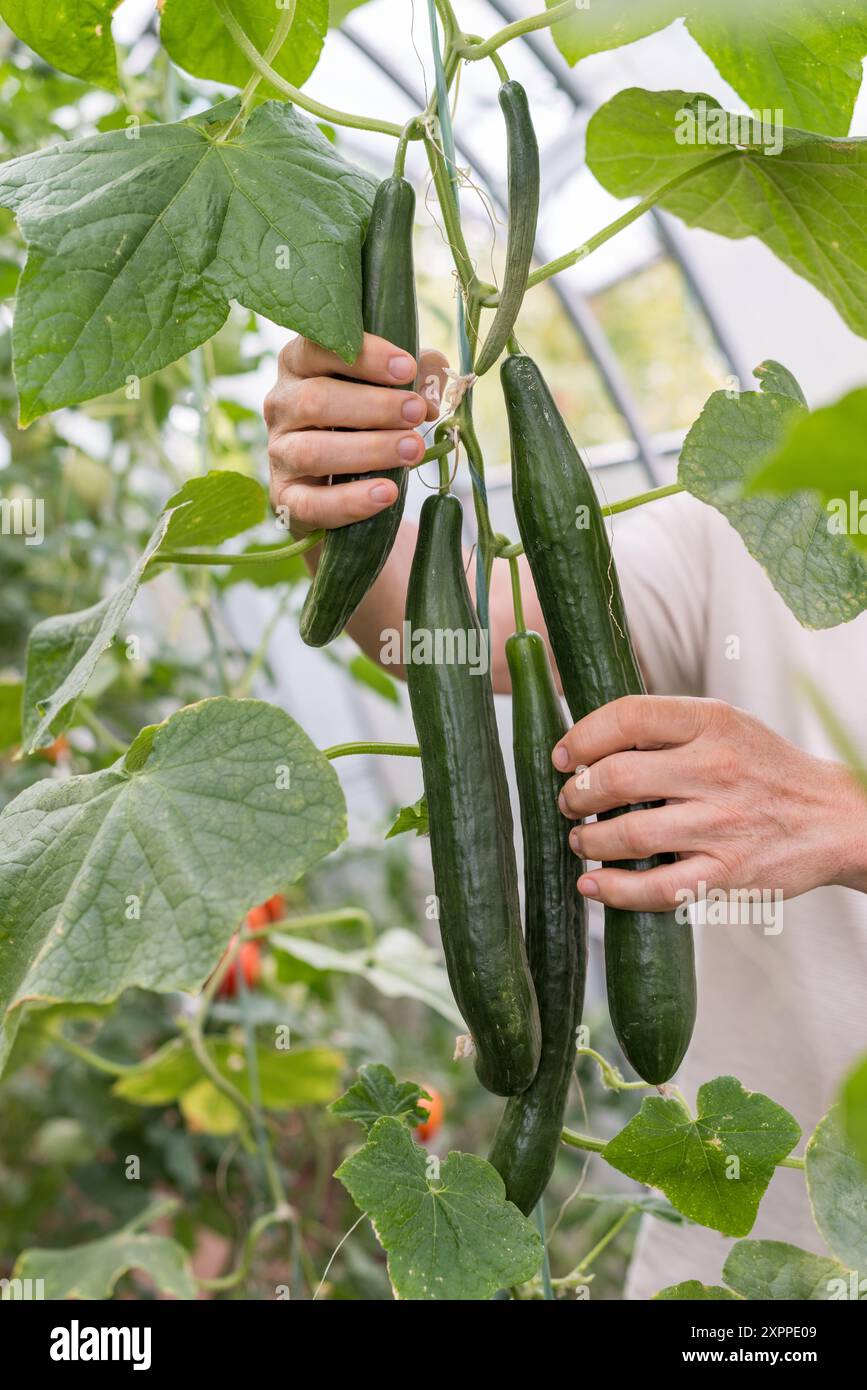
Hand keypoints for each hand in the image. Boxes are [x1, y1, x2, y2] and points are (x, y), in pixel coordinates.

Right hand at [264, 333, 447, 533]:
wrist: (344, 483)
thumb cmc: (367, 420)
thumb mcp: (392, 386)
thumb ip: (419, 376)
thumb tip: (432, 396)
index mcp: (299, 366)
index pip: (318, 349)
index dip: (364, 357)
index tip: (406, 369)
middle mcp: (280, 406)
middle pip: (315, 400)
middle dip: (373, 406)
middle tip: (416, 412)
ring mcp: (278, 453)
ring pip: (312, 452)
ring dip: (369, 450)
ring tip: (413, 450)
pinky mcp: (285, 498)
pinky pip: (312, 504)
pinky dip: (351, 501)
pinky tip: (387, 493)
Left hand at [553, 694, 866, 910]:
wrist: (834, 818)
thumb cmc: (763, 768)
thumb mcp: (725, 726)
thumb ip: (666, 728)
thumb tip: (587, 742)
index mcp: (712, 722)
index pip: (628, 716)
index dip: (582, 736)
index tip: (563, 756)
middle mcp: (717, 769)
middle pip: (616, 778)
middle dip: (576, 794)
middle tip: (570, 803)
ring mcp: (722, 825)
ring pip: (627, 835)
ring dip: (587, 841)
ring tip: (582, 840)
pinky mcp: (727, 874)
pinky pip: (655, 888)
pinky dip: (613, 891)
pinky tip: (592, 885)